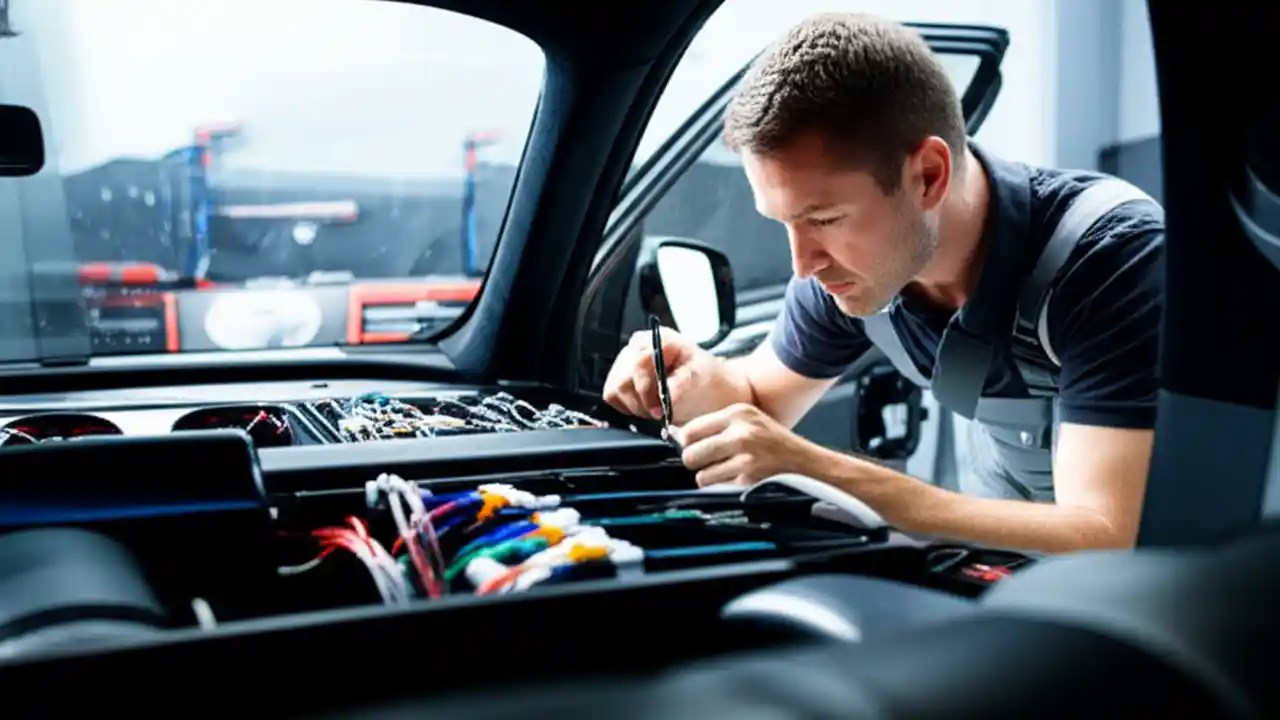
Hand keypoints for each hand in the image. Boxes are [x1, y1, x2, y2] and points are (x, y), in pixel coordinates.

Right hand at [602, 326, 738, 423]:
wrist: (716, 389)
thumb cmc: (711, 383)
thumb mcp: (698, 382)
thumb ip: (675, 389)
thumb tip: (660, 400)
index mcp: (661, 339)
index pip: (639, 362)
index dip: (645, 389)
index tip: (659, 409)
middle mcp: (641, 345)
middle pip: (623, 377)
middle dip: (641, 401)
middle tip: (660, 412)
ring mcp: (629, 360)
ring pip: (615, 388)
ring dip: (635, 405)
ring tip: (656, 409)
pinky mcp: (622, 376)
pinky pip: (612, 395)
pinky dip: (628, 406)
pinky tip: (646, 406)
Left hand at [677, 403, 820, 486]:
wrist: (806, 462)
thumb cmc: (775, 443)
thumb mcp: (750, 421)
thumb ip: (719, 425)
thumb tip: (681, 437)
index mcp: (738, 413)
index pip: (691, 429)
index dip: (685, 442)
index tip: (689, 446)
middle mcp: (741, 432)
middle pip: (690, 453)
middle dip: (694, 462)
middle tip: (704, 463)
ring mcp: (745, 457)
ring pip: (701, 474)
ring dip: (709, 478)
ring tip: (723, 472)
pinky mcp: (749, 479)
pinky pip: (719, 487)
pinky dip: (723, 487)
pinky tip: (737, 479)